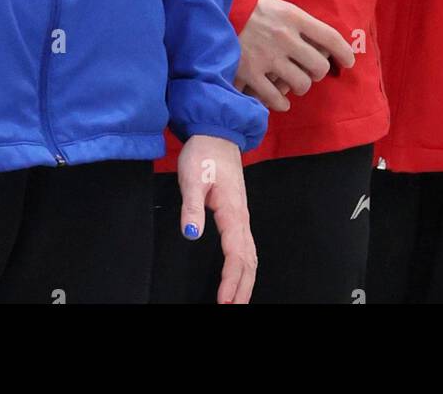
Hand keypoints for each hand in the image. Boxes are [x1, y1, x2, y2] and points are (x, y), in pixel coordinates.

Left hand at [176, 135, 255, 304]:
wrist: (216, 133)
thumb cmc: (203, 153)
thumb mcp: (192, 177)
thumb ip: (191, 207)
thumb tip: (192, 235)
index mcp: (232, 211)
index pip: (236, 253)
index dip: (231, 279)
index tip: (224, 300)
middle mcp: (242, 216)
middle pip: (249, 259)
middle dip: (243, 287)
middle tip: (232, 309)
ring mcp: (242, 215)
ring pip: (250, 254)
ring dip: (246, 279)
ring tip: (237, 300)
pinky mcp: (237, 213)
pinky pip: (246, 246)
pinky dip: (245, 266)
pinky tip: (238, 275)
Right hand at [236, 0, 355, 110]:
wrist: (208, 11)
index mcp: (292, 16)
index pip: (329, 37)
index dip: (344, 52)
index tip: (348, 61)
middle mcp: (284, 38)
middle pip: (319, 67)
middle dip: (318, 71)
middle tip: (313, 71)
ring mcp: (268, 58)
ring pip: (300, 84)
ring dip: (300, 86)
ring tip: (295, 82)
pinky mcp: (250, 74)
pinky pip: (275, 98)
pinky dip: (280, 102)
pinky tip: (280, 99)